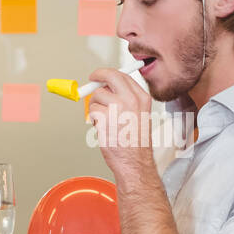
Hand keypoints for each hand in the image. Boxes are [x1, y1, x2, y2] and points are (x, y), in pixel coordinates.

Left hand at [86, 68, 153, 183]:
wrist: (134, 159)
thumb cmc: (135, 142)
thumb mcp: (139, 114)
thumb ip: (125, 99)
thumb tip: (107, 88)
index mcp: (141, 97)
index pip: (123, 75)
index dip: (108, 74)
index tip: (101, 75)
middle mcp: (130, 100)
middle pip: (109, 76)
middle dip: (97, 76)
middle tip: (92, 80)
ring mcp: (117, 108)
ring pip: (96, 96)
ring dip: (95, 107)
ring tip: (104, 120)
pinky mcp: (104, 117)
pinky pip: (91, 111)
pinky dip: (93, 119)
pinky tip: (102, 127)